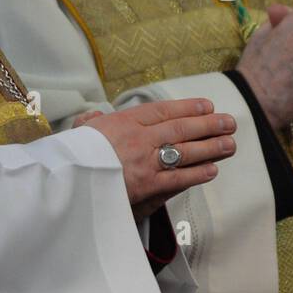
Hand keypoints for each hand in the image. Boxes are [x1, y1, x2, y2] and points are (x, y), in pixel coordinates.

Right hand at [82, 98, 236, 221]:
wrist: (62, 184)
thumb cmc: (70, 159)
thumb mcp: (78, 134)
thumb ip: (90, 124)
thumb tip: (93, 117)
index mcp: (121, 122)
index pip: (160, 111)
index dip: (186, 107)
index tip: (206, 106)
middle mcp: (137, 139)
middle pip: (180, 128)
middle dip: (208, 125)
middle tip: (229, 122)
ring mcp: (143, 163)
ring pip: (184, 151)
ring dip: (210, 147)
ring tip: (229, 143)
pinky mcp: (146, 187)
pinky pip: (178, 178)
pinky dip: (197, 173)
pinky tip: (212, 169)